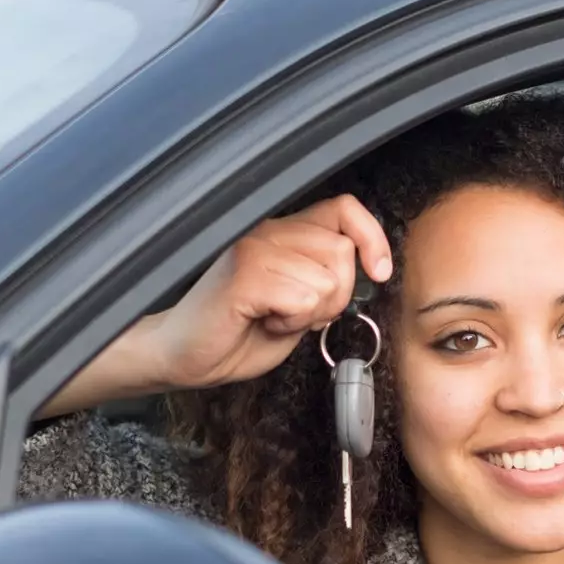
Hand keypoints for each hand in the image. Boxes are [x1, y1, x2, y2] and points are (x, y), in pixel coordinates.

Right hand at [144, 194, 392, 389]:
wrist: (185, 355)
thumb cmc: (239, 332)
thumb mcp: (300, 304)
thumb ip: (328, 278)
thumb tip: (369, 270)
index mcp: (283, 232)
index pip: (344, 208)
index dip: (370, 237)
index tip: (378, 271)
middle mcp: (268, 230)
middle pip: (342, 252)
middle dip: (335, 296)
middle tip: (298, 312)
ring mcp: (253, 249)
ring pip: (326, 280)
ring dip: (308, 314)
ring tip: (273, 316)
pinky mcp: (243, 275)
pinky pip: (302, 300)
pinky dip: (290, 323)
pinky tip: (261, 321)